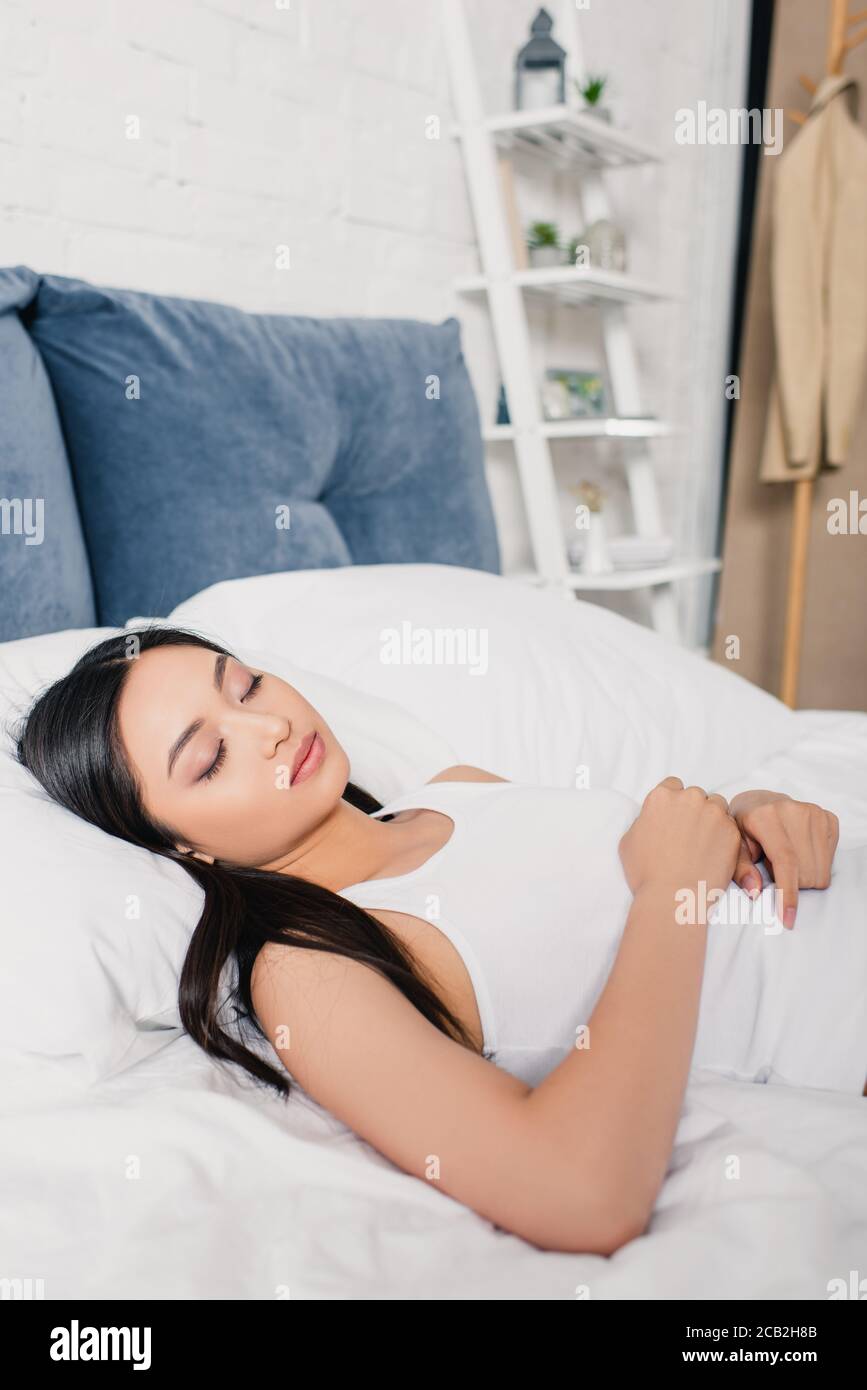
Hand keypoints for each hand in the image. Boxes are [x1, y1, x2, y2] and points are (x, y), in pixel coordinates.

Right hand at [619, 776, 741, 900]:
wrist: (673, 896)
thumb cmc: (646, 873)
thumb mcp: (629, 839)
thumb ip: (644, 820)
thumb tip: (652, 819)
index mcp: (662, 796)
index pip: (672, 785)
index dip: (674, 803)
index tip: (674, 817)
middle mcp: (689, 798)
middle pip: (696, 795)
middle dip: (694, 810)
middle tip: (688, 835)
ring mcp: (714, 813)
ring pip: (717, 806)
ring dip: (712, 819)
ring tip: (703, 844)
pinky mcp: (732, 831)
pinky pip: (730, 826)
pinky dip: (725, 837)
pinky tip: (714, 854)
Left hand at [728, 790, 839, 927]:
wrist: (758, 802)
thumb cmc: (742, 827)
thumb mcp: (732, 845)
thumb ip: (740, 868)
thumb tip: (754, 892)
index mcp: (765, 817)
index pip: (785, 862)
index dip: (787, 893)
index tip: (787, 918)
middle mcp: (792, 811)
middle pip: (805, 873)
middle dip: (791, 883)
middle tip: (773, 867)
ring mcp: (813, 813)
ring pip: (820, 870)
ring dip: (804, 876)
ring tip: (785, 859)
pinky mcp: (827, 818)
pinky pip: (830, 860)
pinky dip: (816, 864)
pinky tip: (799, 851)